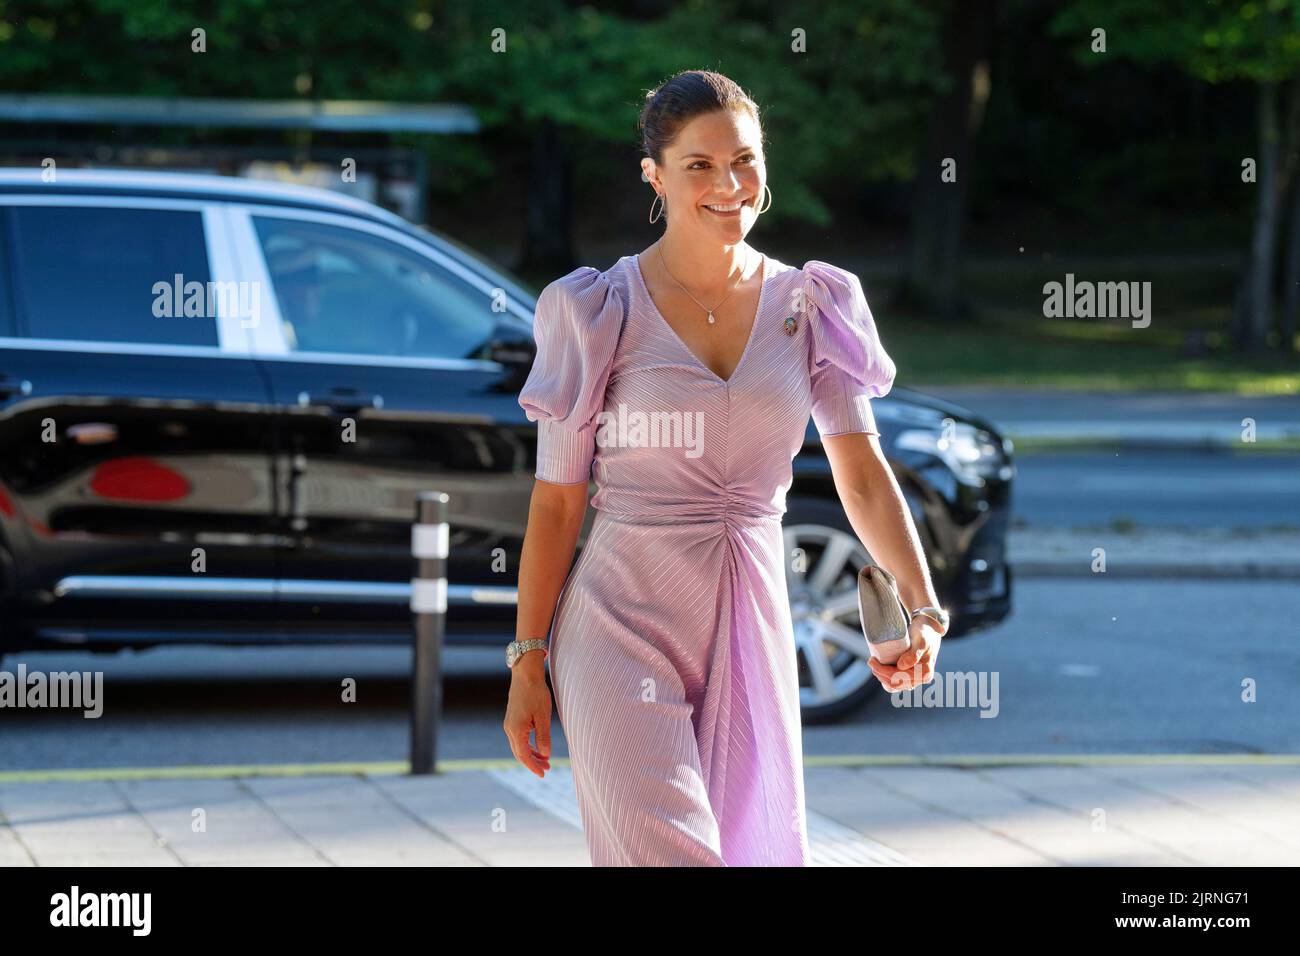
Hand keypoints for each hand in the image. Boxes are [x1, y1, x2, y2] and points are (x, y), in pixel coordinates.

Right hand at [503, 658, 551, 777]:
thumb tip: (545, 754)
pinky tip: (537, 746)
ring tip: (545, 760)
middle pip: (519, 753)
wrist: (525, 674)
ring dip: (531, 754)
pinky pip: (518, 738)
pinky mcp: (512, 719)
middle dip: (533, 763)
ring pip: (518, 746)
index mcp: (516, 730)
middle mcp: (509, 729)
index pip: (523, 755)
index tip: (543, 773)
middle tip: (547, 769)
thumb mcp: (543, 716)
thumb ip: (543, 736)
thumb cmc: (536, 693)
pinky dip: (528, 745)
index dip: (533, 766)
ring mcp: (509, 724)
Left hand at [868, 616, 942, 691]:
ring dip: (882, 677)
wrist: (929, 630)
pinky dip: (886, 679)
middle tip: (871, 660)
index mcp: (925, 673)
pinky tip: (880, 669)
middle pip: (896, 684)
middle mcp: (921, 679)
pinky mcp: (910, 677)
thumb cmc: (924, 633)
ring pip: (894, 686)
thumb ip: (913, 654)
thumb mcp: (921, 641)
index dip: (883, 671)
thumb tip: (901, 666)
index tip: (872, 660)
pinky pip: (895, 684)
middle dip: (880, 674)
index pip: (900, 678)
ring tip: (874, 665)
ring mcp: (916, 679)